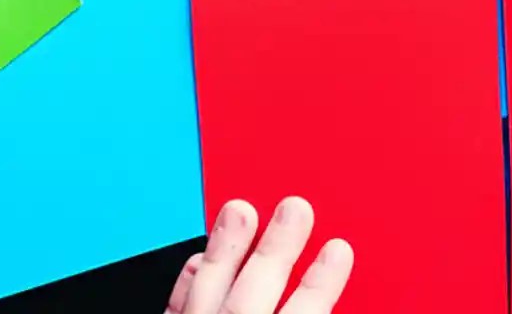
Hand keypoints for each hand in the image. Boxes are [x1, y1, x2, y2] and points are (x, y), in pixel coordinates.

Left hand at [165, 197, 353, 313]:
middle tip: (295, 209)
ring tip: (239, 210)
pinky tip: (199, 259)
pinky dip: (186, 284)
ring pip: (206, 292)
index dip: (321, 283)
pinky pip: (173, 310)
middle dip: (275, 249)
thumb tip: (332, 304)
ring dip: (224, 250)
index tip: (338, 250)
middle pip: (252, 295)